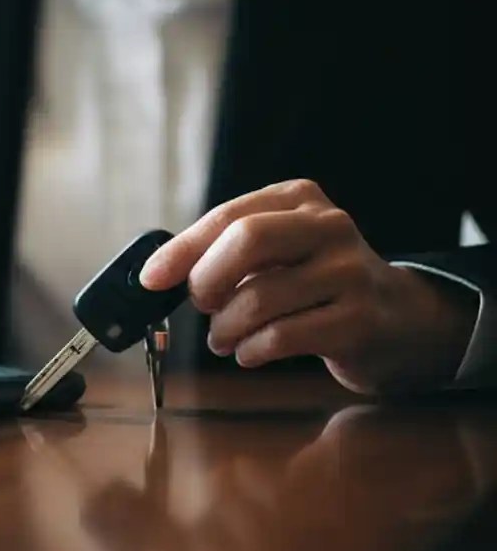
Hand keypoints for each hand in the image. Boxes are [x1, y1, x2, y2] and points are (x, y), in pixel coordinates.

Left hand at [140, 179, 477, 393]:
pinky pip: (281, 337)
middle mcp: (328, 226)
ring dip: (225, 328)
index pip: (227, 216)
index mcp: (298, 199)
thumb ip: (224, 253)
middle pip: (247, 240)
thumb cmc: (316, 284)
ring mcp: (350, 272)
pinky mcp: (359, 319)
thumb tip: (158, 275)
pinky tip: (251, 351)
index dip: (181, 249)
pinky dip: (251, 350)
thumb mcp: (277, 251)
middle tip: (202, 305)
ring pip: (259, 298)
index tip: (152, 279)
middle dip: (207, 280)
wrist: (399, 319)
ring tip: (224, 338)